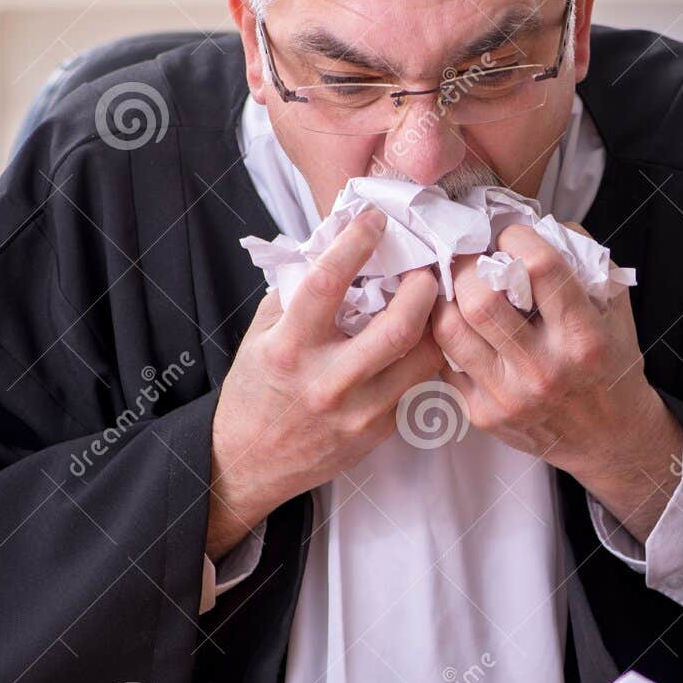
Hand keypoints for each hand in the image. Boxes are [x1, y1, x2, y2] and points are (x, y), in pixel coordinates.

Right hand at [206, 209, 444, 559]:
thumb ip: (299, 291)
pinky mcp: (378, 431)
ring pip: (423, 358)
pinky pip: (416, 384)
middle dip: (423, 288)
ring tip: (432, 301)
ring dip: (435, 323)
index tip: (375, 219)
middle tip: (426, 267)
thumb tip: (339, 243)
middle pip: (398, 328)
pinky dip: (424, 355)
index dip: (357, 243)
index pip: (328, 283)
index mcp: (291, 348)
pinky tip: (421, 338)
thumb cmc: (257, 387)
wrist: (247, 463)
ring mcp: (359, 411)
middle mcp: (328, 381)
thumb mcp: (263, 332)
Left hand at [430, 223, 682, 542]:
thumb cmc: (609, 362)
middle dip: (468, 264)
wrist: (607, 437)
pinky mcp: (483, 414)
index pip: (540, 267)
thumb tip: (531, 222)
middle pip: (480, 301)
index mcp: (584, 338)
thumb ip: (579, 258)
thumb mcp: (613, 306)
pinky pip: (444, 360)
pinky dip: (448, 333)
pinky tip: (461, 322)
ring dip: (446, 297)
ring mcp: (510, 397)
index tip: (511, 234)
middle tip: (471, 256)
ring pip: (450, 330)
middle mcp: (546, 370)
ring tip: (457, 285)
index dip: (516, 236)